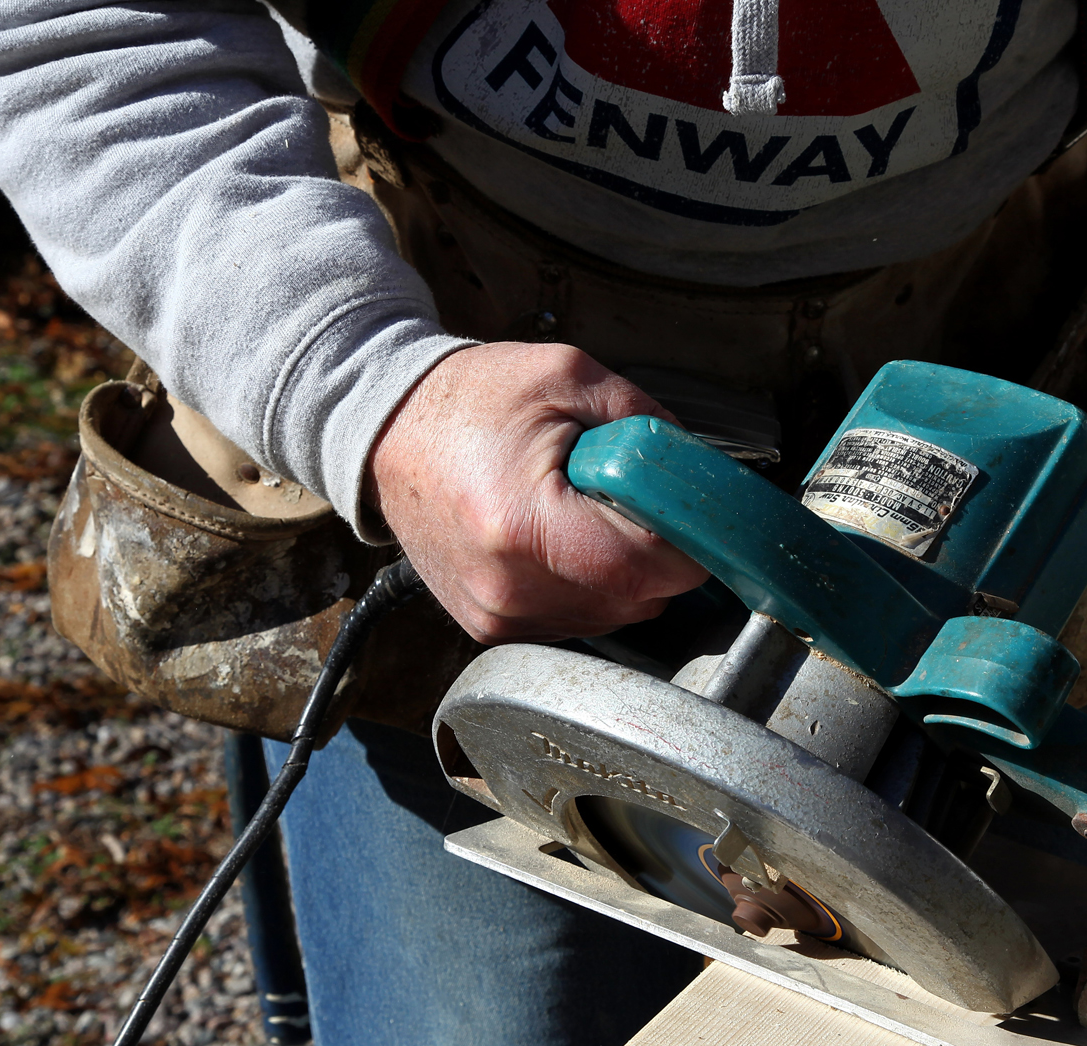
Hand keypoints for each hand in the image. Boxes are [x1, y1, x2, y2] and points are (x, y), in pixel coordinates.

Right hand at [368, 343, 706, 641]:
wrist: (386, 430)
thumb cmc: (469, 401)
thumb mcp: (567, 376)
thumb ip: (646, 421)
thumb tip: (700, 468)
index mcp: (525, 525)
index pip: (646, 567)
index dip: (690, 543)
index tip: (698, 516)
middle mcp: (507, 588)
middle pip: (638, 599)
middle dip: (659, 554)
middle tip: (635, 501)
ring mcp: (496, 616)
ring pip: (614, 617)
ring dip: (625, 573)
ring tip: (588, 515)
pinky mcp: (490, 629)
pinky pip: (578, 621)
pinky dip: (590, 586)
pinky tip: (565, 541)